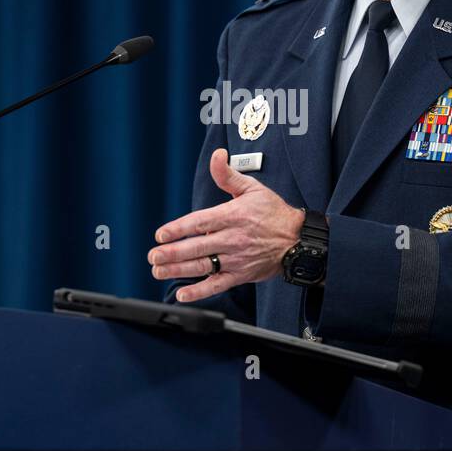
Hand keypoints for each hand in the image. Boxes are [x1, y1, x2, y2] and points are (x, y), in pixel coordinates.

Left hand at [149, 148, 304, 302]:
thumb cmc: (274, 213)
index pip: (201, 222)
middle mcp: (233, 238)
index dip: (179, 228)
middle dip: (173, 253)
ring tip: (159, 271)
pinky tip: (183, 294)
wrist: (298, 240)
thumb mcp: (252, 188)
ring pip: (203, 266)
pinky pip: (217, 285)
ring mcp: (236, 259)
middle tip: (153, 256)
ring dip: (179, 270)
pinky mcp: (240, 275)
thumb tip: (217, 156)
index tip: (161, 234)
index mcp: (233, 216)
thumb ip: (228, 175)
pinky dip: (199, 292)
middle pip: (198, 247)